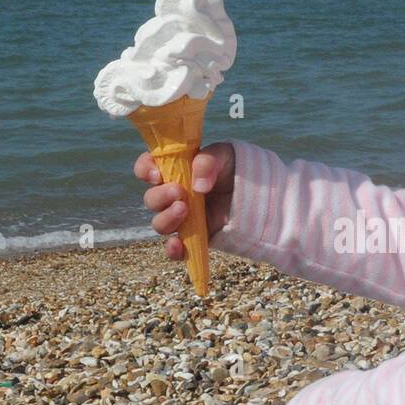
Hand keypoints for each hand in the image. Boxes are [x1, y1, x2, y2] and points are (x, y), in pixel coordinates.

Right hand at [137, 141, 234, 262]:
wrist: (258, 192)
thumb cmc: (235, 168)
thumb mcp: (225, 155)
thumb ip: (208, 162)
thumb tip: (198, 186)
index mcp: (174, 169)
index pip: (147, 168)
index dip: (145, 170)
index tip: (157, 174)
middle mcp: (173, 194)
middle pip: (151, 199)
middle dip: (161, 196)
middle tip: (180, 192)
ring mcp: (182, 217)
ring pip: (160, 223)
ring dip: (167, 218)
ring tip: (185, 210)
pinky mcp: (193, 237)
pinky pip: (176, 249)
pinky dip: (173, 250)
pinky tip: (178, 245)